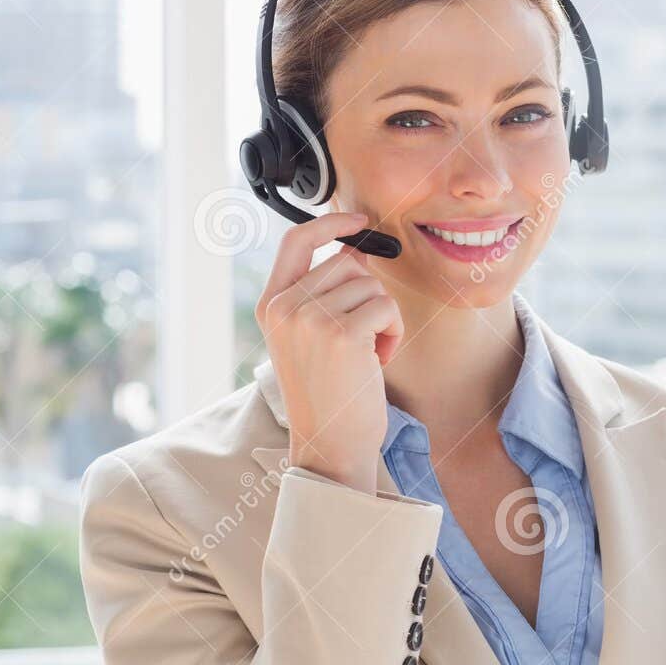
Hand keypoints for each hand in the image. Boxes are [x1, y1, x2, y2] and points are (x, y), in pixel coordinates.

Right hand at [256, 212, 403, 494]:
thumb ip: (322, 294)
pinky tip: (378, 362)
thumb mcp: (310, 338)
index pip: (296, 241)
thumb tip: (357, 251)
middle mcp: (285, 307)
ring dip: (383, 318)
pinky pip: (386, 307)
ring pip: (372, 286)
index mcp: (272, 305)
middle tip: (363, 339)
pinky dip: (393, 332)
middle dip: (369, 297)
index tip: (358, 220)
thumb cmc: (329, 394)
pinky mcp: (341, 333)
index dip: (330, 223)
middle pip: (348, 265)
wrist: (331, 444)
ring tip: (367, 355)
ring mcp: (310, 319)